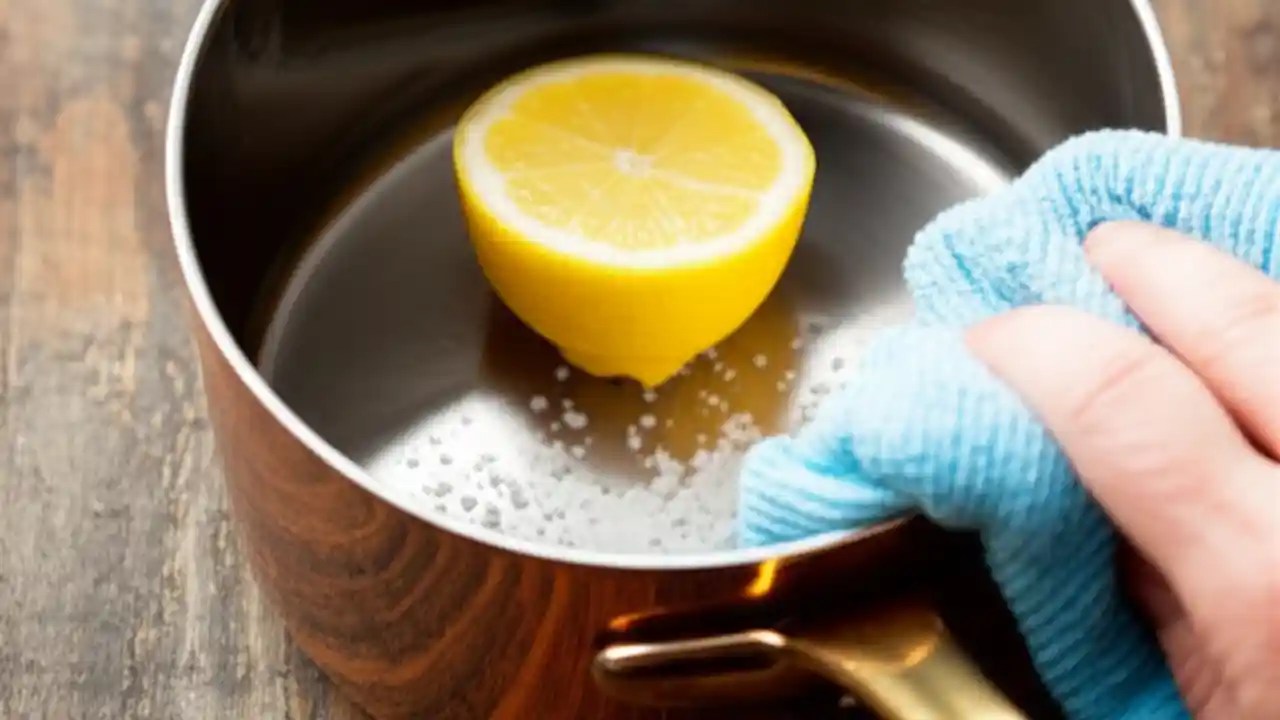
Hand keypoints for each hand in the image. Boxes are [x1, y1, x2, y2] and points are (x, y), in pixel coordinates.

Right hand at [969, 221, 1279, 718]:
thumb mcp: (1196, 703)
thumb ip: (1130, 583)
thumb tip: (1057, 471)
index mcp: (1275, 580)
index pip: (1122, 399)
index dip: (1034, 343)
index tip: (989, 338)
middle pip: (1240, 312)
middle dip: (1142, 261)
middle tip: (1085, 255)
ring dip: (1232, 277)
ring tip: (1173, 272)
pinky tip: (1257, 329)